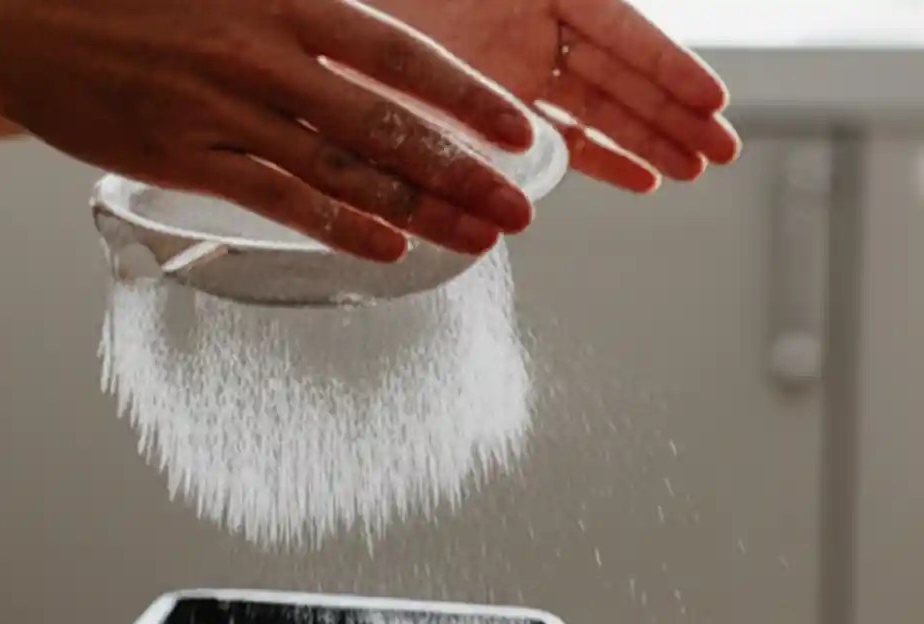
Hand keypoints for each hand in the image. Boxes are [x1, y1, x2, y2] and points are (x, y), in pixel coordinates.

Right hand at [0, 0, 546, 262]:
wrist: (13, 15)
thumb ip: (294, 8)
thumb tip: (358, 44)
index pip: (402, 55)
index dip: (467, 99)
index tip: (519, 133)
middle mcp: (265, 53)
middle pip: (388, 125)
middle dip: (463, 172)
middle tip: (519, 210)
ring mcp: (225, 108)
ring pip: (345, 170)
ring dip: (419, 210)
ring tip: (476, 241)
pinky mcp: (183, 155)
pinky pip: (279, 198)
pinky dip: (339, 227)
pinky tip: (388, 250)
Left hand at [370, 0, 740, 191]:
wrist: (329, 24)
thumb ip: (545, 4)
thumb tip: (575, 52)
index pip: (619, 28)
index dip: (668, 66)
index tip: (714, 102)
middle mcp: (533, 23)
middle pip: (618, 73)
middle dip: (671, 113)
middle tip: (721, 154)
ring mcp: (515, 66)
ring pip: (595, 108)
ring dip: (645, 140)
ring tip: (691, 172)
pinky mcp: (492, 106)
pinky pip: (555, 134)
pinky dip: (595, 156)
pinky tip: (639, 178)